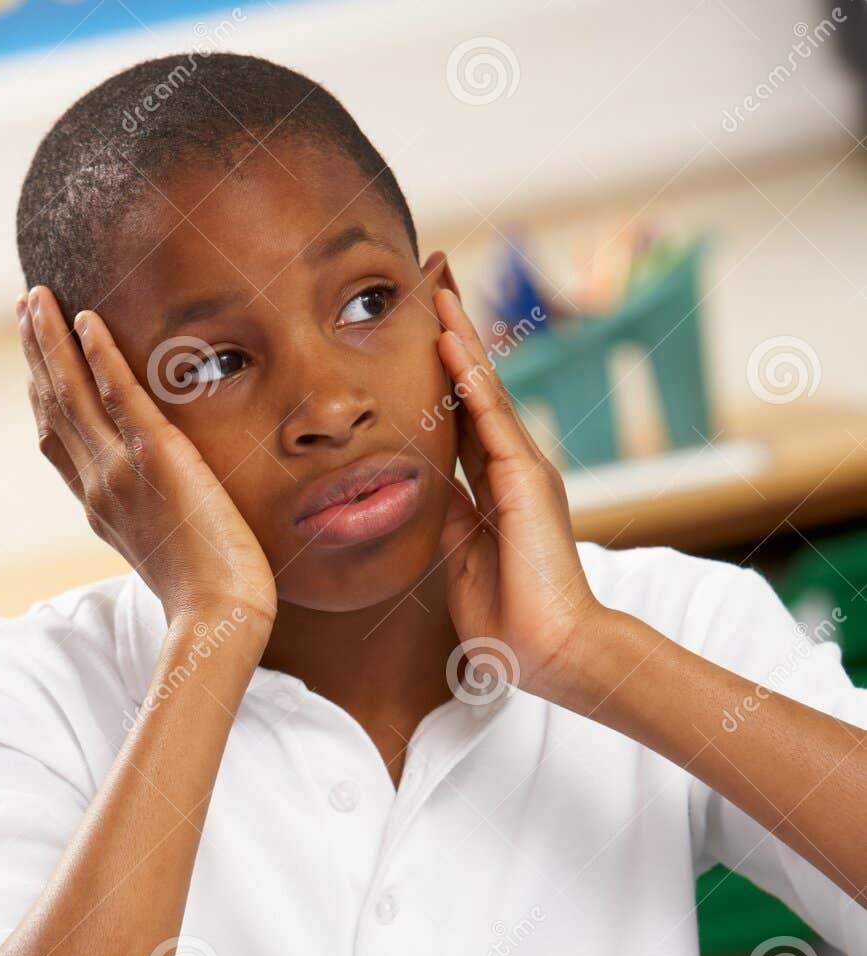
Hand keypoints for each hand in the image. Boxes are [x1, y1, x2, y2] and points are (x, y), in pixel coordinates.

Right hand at [18, 287, 277, 636]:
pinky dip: (99, 354)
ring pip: (72, 393)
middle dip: (36, 355)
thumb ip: (159, 522)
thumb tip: (171, 509)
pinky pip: (118, 395)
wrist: (218, 619)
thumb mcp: (171, 555)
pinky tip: (87, 319)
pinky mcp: (156, 460)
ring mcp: (120, 473)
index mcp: (100, 510)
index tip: (36, 364)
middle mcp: (98, 488)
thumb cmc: (211, 600)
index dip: (43, 397)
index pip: (59, 443)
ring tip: (37, 298)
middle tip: (25, 307)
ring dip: (51, 340)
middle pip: (54, 408)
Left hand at [434, 287, 603, 699]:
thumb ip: (448, 522)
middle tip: (431, 288)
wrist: (551, 652)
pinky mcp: (527, 480)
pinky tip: (449, 341)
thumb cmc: (511, 622)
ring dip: (459, 341)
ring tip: (436, 292)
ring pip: (485, 393)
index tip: (419, 338)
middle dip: (453, 341)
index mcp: (494, 493)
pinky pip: (493, 418)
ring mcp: (523, 471)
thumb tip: (425, 491)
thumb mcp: (461, 562)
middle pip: (475, 394)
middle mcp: (513, 471)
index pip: (460, 423)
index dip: (439, 381)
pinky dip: (469, 378)